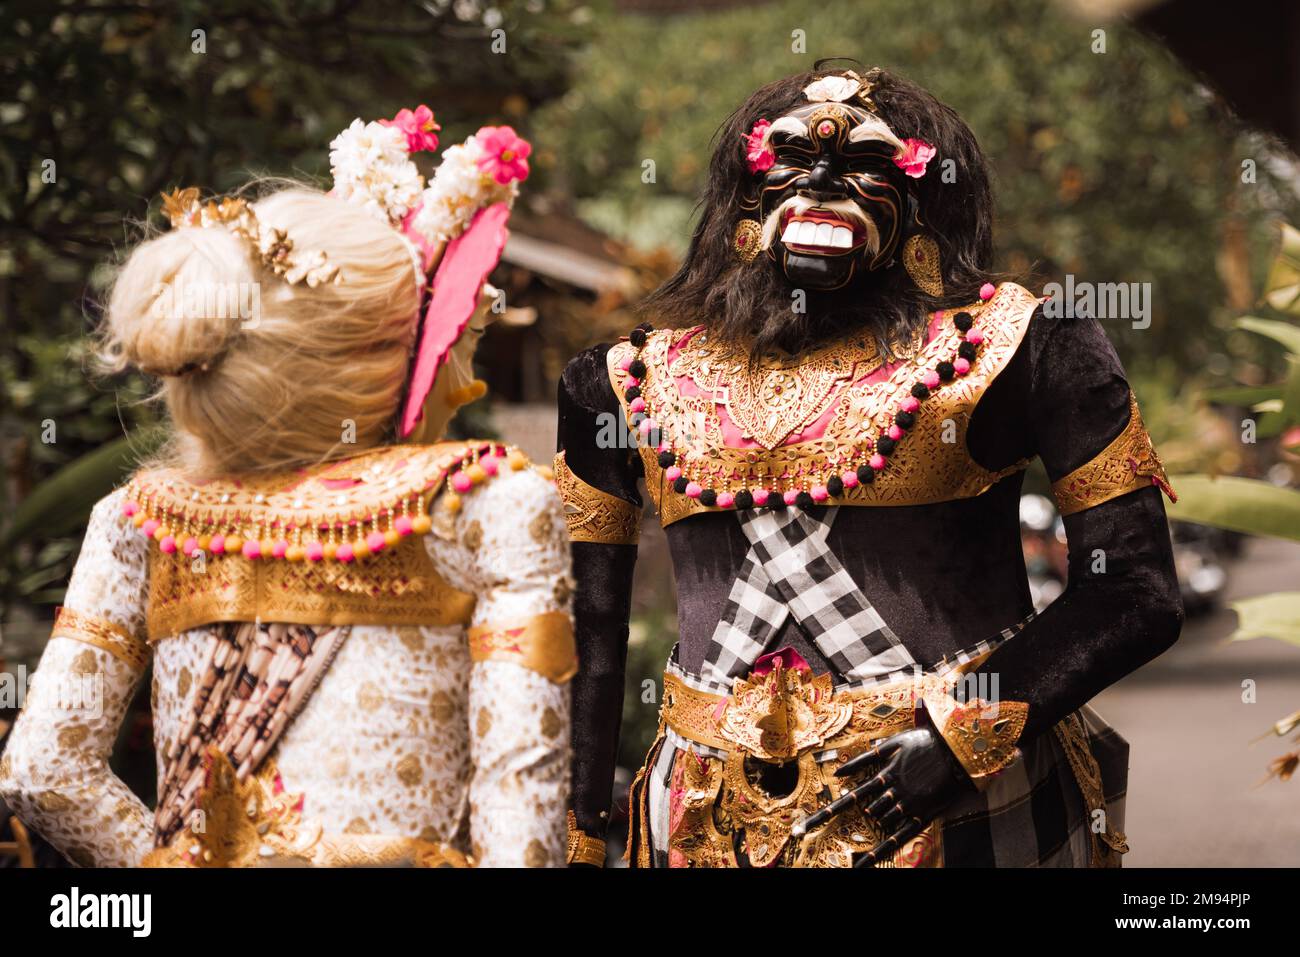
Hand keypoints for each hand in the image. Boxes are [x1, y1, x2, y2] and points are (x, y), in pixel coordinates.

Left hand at [833, 727, 973, 867]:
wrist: (958, 751)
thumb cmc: (925, 742)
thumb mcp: (894, 743)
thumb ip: (866, 758)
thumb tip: (839, 770)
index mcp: (884, 774)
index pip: (851, 796)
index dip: (827, 812)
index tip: (804, 826)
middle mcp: (893, 793)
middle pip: (868, 809)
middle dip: (860, 810)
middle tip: (842, 814)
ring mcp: (908, 806)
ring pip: (883, 819)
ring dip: (880, 816)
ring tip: (894, 801)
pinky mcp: (922, 816)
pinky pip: (900, 837)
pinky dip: (883, 849)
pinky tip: (867, 862)